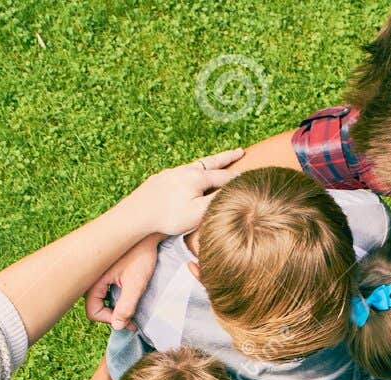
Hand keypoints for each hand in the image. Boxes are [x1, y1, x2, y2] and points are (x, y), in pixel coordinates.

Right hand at [84, 233, 161, 329]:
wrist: (146, 231)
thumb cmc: (140, 254)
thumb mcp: (135, 284)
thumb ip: (125, 307)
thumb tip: (118, 326)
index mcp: (93, 280)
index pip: (93, 311)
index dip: (110, 319)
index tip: (129, 319)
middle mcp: (91, 277)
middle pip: (95, 306)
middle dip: (112, 314)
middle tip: (130, 318)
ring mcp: (96, 273)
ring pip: (99, 298)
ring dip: (114, 306)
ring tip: (131, 307)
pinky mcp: (104, 270)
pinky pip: (103, 289)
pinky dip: (115, 296)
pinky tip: (128, 295)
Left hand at [122, 148, 244, 238]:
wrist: (137, 214)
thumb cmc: (169, 216)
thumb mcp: (198, 212)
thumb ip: (217, 200)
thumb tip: (233, 191)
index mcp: (198, 177)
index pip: (225, 177)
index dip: (240, 178)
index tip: (254, 176)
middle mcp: (186, 171)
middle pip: (212, 163)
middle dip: (227, 159)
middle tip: (240, 152)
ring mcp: (173, 173)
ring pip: (197, 166)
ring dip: (210, 163)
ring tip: (218, 161)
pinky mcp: (162, 178)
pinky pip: (183, 171)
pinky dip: (194, 170)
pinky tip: (192, 175)